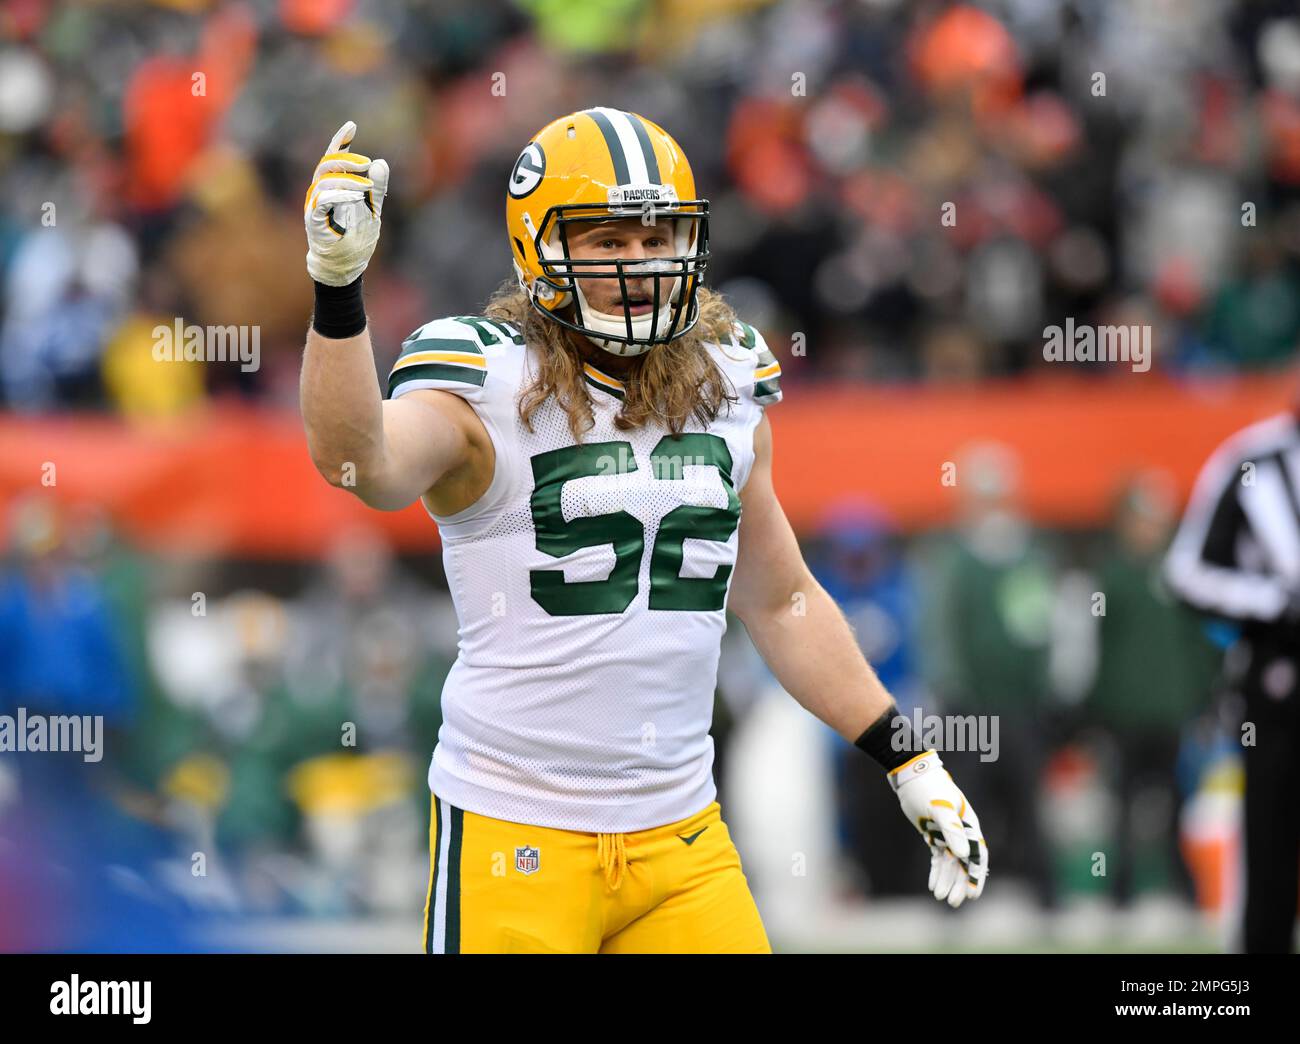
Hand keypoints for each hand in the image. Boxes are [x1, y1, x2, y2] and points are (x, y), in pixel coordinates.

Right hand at [304, 121, 389, 285]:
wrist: (345, 266)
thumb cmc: (356, 238)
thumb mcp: (373, 210)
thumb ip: (377, 188)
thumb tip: (381, 163)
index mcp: (334, 187)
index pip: (334, 159)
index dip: (341, 141)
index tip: (352, 125)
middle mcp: (321, 193)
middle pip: (327, 165)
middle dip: (346, 160)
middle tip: (366, 165)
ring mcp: (315, 206)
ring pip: (324, 181)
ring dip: (347, 181)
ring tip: (366, 188)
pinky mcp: (313, 220)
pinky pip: (322, 201)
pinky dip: (338, 196)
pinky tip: (355, 198)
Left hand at [889, 750, 987, 907]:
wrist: (911, 775)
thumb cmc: (928, 787)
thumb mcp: (939, 808)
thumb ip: (951, 830)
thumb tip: (964, 855)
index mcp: (968, 825)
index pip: (977, 855)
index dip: (975, 875)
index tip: (972, 894)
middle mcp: (961, 832)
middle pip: (963, 863)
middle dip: (959, 883)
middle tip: (953, 902)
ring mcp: (947, 835)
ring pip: (950, 863)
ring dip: (947, 880)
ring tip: (940, 897)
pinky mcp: (934, 835)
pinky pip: (938, 858)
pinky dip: (936, 872)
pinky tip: (933, 886)